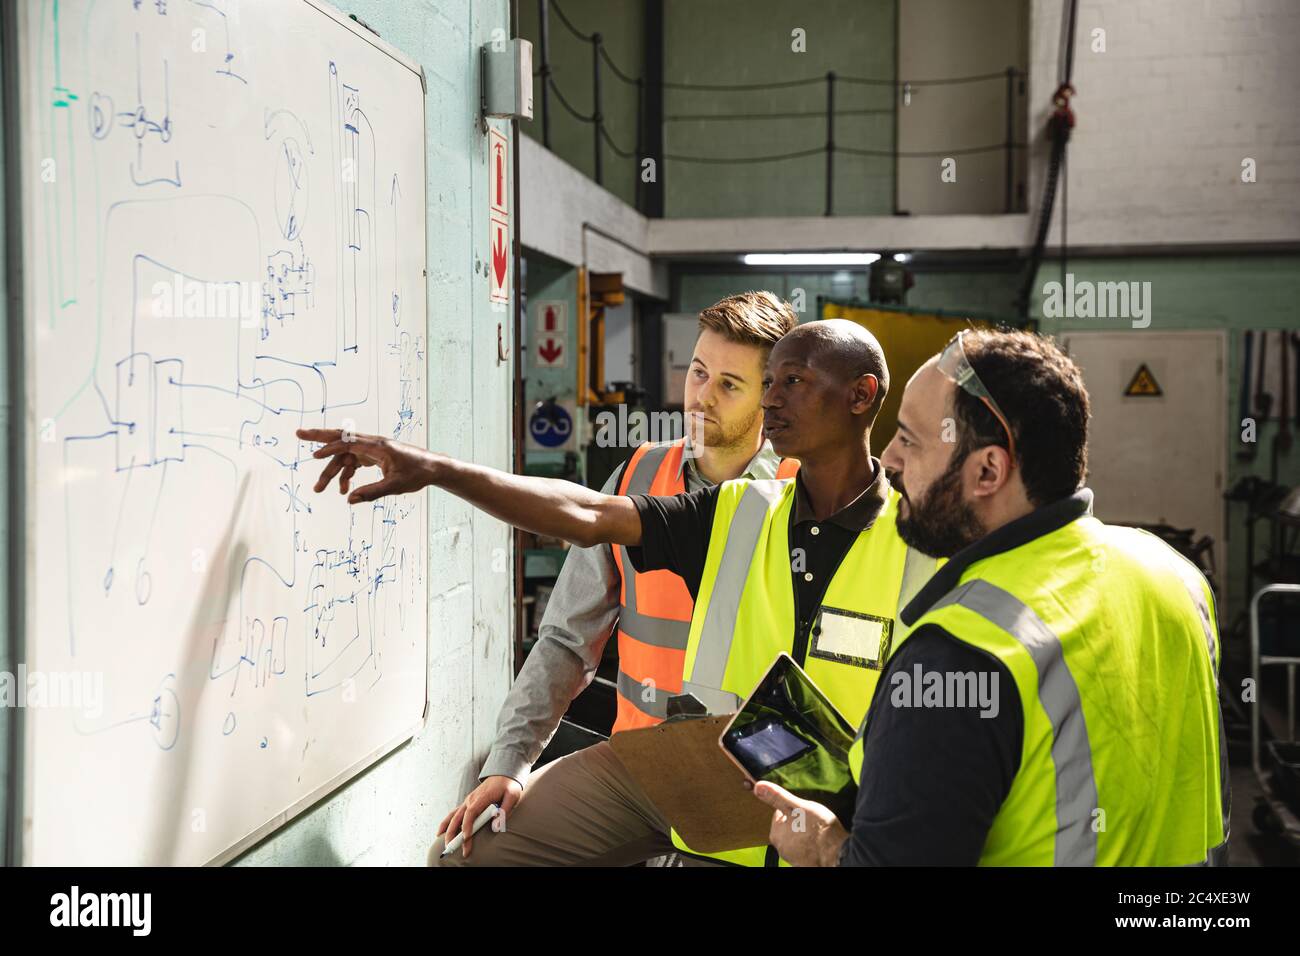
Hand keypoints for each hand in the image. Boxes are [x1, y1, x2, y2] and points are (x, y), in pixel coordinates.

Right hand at [297, 428, 435, 503]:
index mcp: (377, 445)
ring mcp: (372, 450)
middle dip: (318, 437)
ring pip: (345, 457)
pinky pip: (354, 463)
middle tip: (298, 434)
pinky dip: (347, 475)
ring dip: (333, 472)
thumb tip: (350, 500)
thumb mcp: (395, 486)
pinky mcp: (375, 457)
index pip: (347, 442)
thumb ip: (372, 493)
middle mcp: (372, 444)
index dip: (330, 448)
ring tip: (319, 489)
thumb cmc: (417, 474)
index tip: (314, 456)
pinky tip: (344, 490)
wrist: (433, 468)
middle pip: (340, 438)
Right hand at [436, 775, 522, 858]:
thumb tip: (496, 826)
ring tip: (445, 843)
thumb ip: (505, 810)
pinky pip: (454, 813)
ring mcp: (468, 801)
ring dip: (448, 829)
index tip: (466, 837)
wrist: (503, 774)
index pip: (471, 813)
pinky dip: (446, 823)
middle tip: (453, 848)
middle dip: (454, 833)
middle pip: (458, 817)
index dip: (467, 825)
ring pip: (453, 816)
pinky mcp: (468, 803)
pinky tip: (441, 832)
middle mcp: (471, 799)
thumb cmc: (508, 786)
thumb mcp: (512, 796)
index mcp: (482, 797)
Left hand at [751, 780, 848, 866]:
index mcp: (776, 832)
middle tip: (810, 819)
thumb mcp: (797, 806)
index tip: (800, 808)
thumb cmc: (818, 829)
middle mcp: (781, 848)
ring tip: (816, 830)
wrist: (837, 852)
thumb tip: (759, 786)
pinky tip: (819, 841)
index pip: (778, 814)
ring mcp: (793, 857)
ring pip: (796, 839)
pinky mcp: (805, 863)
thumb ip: (777, 797)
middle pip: (787, 827)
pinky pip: (805, 850)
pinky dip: (810, 845)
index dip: (791, 808)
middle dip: (797, 822)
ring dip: (804, 834)